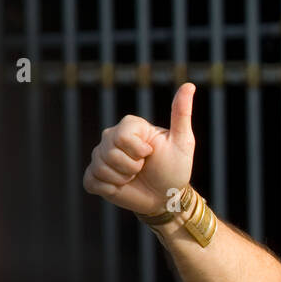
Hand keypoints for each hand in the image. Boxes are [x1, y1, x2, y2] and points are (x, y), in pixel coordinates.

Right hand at [83, 82, 196, 215]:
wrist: (166, 196)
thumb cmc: (175, 168)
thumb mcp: (182, 142)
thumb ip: (181, 114)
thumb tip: (189, 85)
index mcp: (130, 126)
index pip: (121, 136)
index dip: (137, 152)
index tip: (150, 155)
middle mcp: (111, 137)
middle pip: (109, 152)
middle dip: (130, 167)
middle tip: (142, 169)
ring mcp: (100, 156)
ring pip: (100, 167)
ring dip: (121, 179)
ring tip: (132, 178)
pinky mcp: (94, 175)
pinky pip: (91, 181)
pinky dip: (108, 189)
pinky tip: (120, 187)